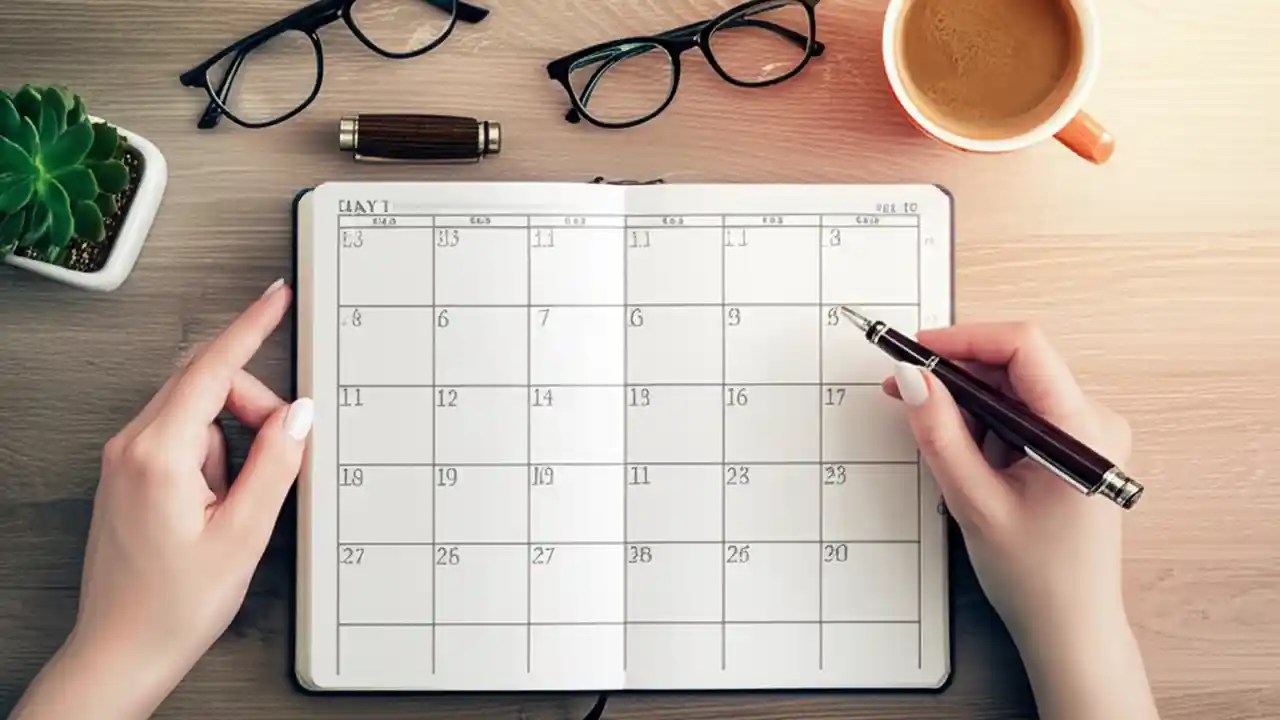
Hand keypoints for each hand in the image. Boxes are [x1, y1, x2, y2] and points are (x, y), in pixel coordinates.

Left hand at [13, 280, 311, 719]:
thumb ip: (275, 464)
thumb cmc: (173, 606)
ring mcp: (125, 460)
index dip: (250, 329)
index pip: (211, 369)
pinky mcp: (129, 474)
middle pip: (206, 385)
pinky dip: (213, 455)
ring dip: (233, 438)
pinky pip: (182, 437)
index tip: (274, 300)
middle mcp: (131, 447)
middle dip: (253, 406)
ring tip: (237, 500)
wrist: (122, 651)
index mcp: (157, 455)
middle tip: (283, 448)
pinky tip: (218, 503)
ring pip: (196, 412)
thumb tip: (298, 414)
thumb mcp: (244, 535)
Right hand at [885, 322, 1157, 719]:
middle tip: (903, 387)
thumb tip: (911, 379)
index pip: (1024, 348)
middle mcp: (1095, 422)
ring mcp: (1087, 434)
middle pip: (1017, 365)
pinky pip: (1022, 412)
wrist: (1070, 626)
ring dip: (968, 401)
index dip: (964, 339)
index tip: (915, 350)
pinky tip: (966, 454)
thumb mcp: (975, 502)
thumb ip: (940, 434)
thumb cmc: (1037, 577)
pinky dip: (985, 422)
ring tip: (934, 434)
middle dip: (956, 372)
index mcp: (1083, 431)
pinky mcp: (1073, 446)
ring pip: (1015, 388)